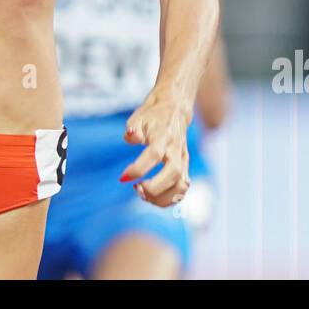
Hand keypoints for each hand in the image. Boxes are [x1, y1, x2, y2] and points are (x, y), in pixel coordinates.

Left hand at [118, 91, 192, 207]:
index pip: (153, 155)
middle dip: (154, 188)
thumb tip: (131, 138)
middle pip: (172, 174)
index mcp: (163, 136)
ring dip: (163, 198)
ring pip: (181, 185)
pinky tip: (154, 197)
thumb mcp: (138, 117)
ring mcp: (183, 159)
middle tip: (136, 189)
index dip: (138, 169)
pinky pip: (183, 189)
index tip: (123, 178)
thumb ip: (133, 129)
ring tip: (144, 195)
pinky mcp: (185, 167)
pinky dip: (170, 199)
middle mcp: (176, 150)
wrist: (175, 108)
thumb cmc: (152, 115)